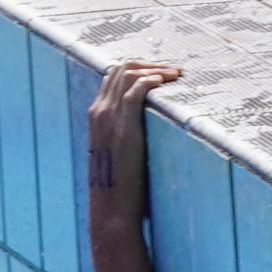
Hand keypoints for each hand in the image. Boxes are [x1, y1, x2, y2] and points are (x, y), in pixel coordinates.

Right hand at [84, 60, 182, 219]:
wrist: (112, 207)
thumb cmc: (119, 187)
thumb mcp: (117, 155)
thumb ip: (124, 138)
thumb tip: (145, 134)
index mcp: (96, 116)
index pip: (113, 77)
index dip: (139, 69)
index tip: (161, 74)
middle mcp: (99, 112)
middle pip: (121, 68)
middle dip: (149, 64)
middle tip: (173, 70)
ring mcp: (108, 118)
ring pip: (129, 74)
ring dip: (155, 69)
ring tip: (176, 74)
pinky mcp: (123, 126)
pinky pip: (135, 90)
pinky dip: (151, 80)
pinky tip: (166, 82)